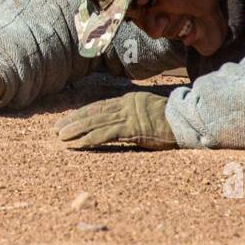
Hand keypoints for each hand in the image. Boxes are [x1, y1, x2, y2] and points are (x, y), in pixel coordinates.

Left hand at [55, 92, 176, 149]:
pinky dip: (90, 138)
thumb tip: (125, 125)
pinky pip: (106, 134)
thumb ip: (136, 117)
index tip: (69, 119)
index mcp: (130, 101)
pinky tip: (78, 143)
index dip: (83, 113)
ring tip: (61, 137)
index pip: (101, 107)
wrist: (188, 120)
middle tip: (57, 129)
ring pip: (96, 122)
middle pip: (94, 112)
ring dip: (77, 130)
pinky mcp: (132, 128)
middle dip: (74, 120)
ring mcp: (128, 116)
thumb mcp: (151, 114)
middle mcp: (126, 105)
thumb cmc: (174, 120)